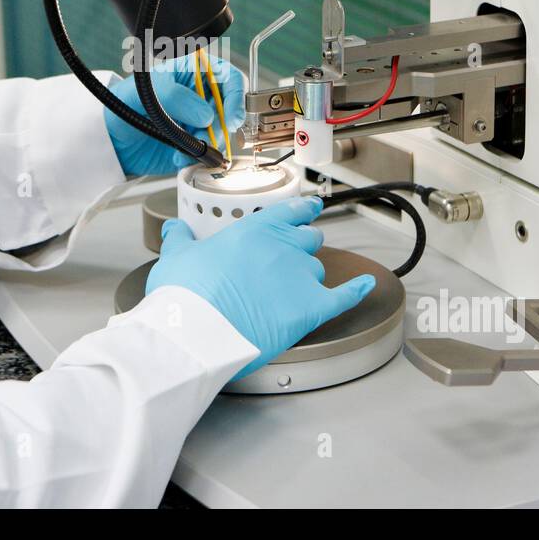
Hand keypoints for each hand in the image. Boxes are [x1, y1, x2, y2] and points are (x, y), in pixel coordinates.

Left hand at [105, 55, 245, 175]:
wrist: (109, 137)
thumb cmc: (123, 103)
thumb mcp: (147, 91)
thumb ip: (177, 98)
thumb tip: (206, 116)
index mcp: (192, 73)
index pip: (229, 78)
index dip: (236, 95)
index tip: (232, 116)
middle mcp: (199, 96)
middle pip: (231, 109)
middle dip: (221, 126)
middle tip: (206, 136)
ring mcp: (197, 121)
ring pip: (222, 133)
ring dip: (208, 143)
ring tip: (183, 147)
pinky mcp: (193, 144)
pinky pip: (209, 153)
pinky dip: (198, 157)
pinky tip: (178, 156)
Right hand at [146, 196, 375, 379]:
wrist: (196, 331)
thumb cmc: (185, 295)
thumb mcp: (175, 258)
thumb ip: (179, 240)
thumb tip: (174, 228)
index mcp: (255, 230)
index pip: (291, 211)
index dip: (303, 210)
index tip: (309, 208)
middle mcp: (284, 247)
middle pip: (309, 239)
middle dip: (303, 245)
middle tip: (292, 255)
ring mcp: (301, 277)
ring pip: (317, 269)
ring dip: (309, 275)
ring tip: (292, 289)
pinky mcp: (312, 308)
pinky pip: (343, 297)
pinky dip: (356, 290)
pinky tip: (364, 287)